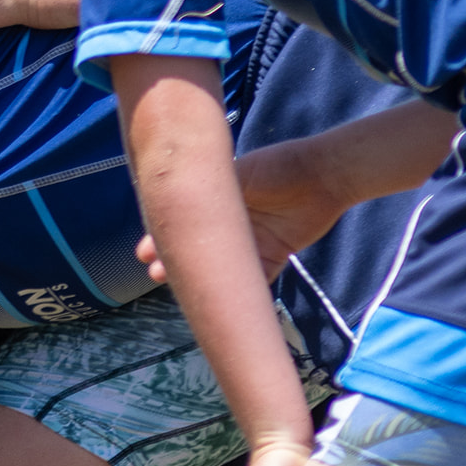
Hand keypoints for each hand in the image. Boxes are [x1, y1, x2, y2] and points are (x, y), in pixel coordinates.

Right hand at [132, 140, 346, 286]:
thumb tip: (172, 201)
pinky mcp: (273, 257)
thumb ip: (208, 192)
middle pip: (198, 247)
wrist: (321, 175)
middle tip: (155, 272)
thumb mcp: (234, 174)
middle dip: (174, 260)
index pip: (184, 221)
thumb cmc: (275, 167)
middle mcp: (231, 223)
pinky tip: (216, 298)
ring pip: (220, 267)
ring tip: (179, 285)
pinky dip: (236, 290)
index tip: (143, 250)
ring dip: (202, 278)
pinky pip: (253, 279)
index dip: (162, 236)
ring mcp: (251, 242)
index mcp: (216, 199)